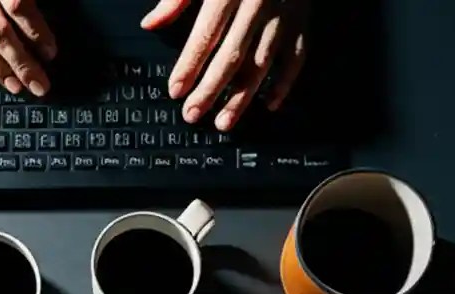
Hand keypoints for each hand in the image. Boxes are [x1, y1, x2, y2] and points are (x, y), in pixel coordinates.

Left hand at [142, 0, 308, 129]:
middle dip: (211, 89)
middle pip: (232, 55)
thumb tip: (151, 23)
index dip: (190, 65)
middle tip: (193, 114)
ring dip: (243, 96)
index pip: (206, 35)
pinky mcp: (303, 19)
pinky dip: (286, 83)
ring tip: (223, 122)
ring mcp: (283, 14)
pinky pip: (297, 56)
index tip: (175, 90)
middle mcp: (258, 3)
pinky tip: (269, 103)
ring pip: (263, 63)